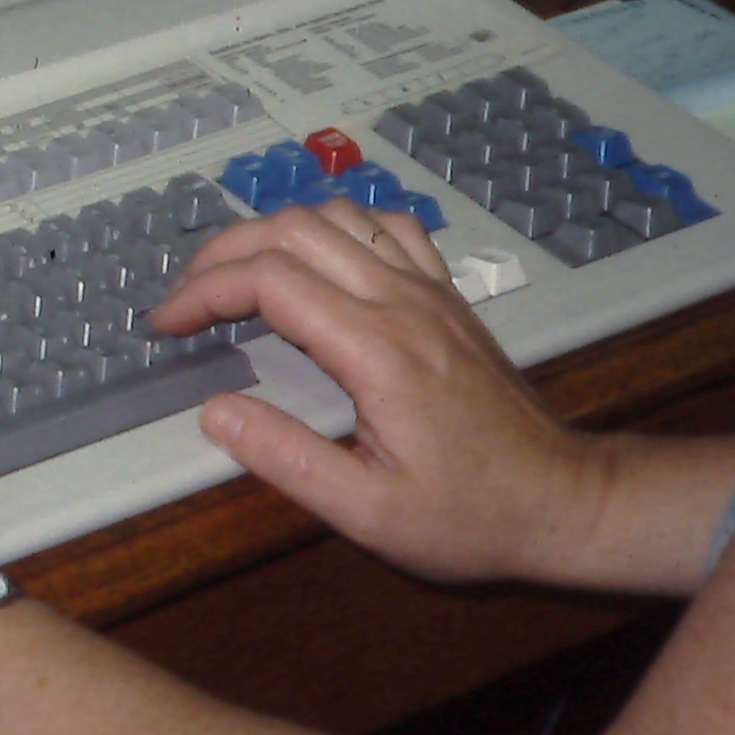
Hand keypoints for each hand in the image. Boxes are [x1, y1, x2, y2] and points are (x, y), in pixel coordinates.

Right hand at [152, 202, 604, 585]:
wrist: (567, 502)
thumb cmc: (470, 518)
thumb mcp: (370, 513)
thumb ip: (288, 459)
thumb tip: (214, 410)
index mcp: (376, 350)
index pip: (269, 281)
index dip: (204, 293)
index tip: (167, 325)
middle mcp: (401, 302)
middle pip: (292, 230)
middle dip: (222, 254)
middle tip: (185, 299)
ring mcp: (430, 290)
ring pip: (336, 216)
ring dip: (272, 233)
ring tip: (236, 277)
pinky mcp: (448, 296)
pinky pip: (387, 227)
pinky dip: (336, 226)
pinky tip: (318, 258)